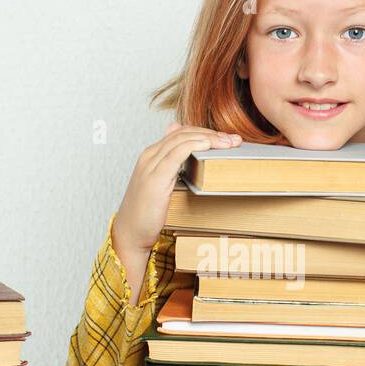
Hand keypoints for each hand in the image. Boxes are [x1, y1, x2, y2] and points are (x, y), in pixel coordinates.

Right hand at [112, 123, 241, 254]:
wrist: (130, 233)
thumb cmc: (146, 214)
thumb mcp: (161, 187)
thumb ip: (173, 171)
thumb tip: (188, 155)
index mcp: (151, 156)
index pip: (180, 133)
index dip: (205, 132)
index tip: (226, 139)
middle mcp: (150, 156)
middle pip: (184, 132)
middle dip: (211, 133)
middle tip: (234, 139)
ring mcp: (151, 165)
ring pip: (182, 139)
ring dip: (209, 138)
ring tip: (228, 143)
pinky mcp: (155, 177)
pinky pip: (176, 153)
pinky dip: (194, 145)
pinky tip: (208, 145)